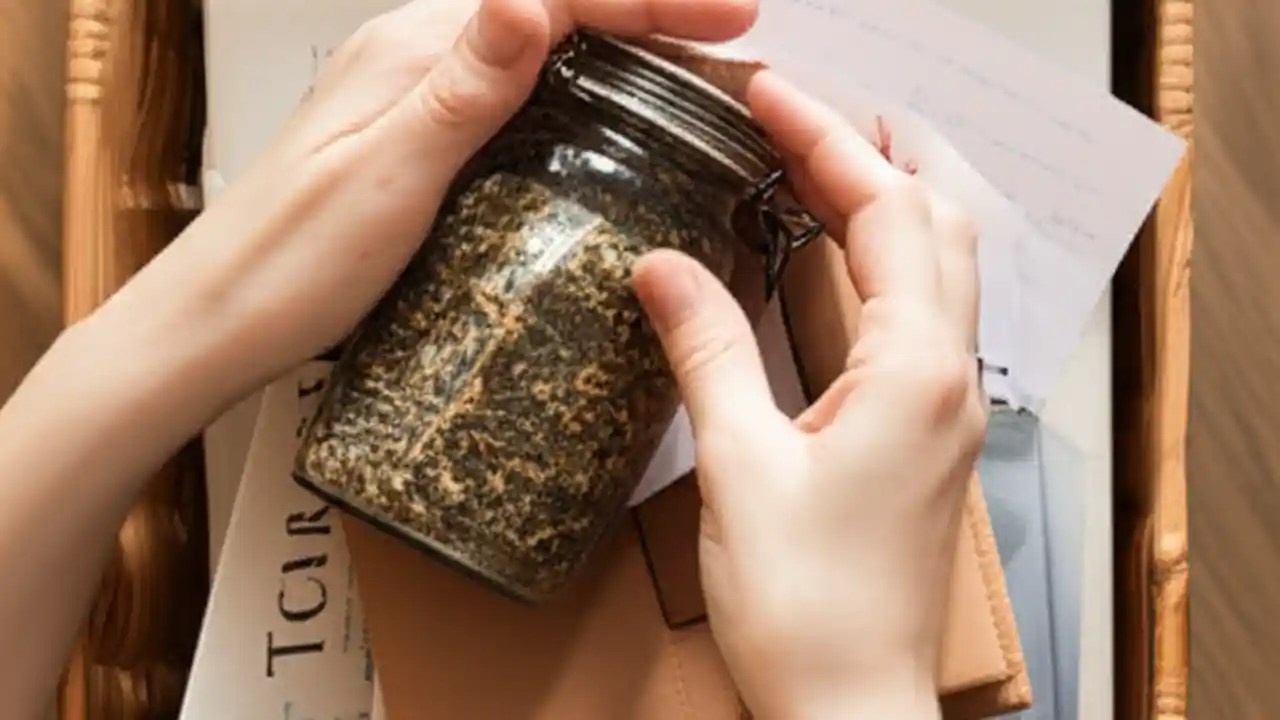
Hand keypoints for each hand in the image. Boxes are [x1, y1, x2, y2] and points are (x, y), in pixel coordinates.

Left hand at [93, 0, 759, 408]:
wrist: (211, 322)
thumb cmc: (284, 265)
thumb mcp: (387, 177)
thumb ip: (463, 88)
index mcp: (415, 50)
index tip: (729, 17)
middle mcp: (416, 57)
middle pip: (553, 7)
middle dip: (647, 14)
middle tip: (730, 43)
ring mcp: (415, 95)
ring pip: (537, 45)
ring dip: (617, 45)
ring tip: (691, 73)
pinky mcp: (417, 135)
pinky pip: (513, 89)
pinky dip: (576, 85)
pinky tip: (603, 115)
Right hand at [632, 73, 985, 718]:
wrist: (849, 710)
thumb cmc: (807, 610)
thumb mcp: (739, 466)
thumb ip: (706, 350)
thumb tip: (663, 267)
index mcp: (914, 372)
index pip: (883, 212)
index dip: (824, 140)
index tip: (768, 95)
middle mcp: (947, 381)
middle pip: (935, 224)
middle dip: (870, 156)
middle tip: (795, 122)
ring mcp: (943, 412)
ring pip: (938, 271)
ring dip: (885, 207)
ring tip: (812, 169)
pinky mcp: (923, 440)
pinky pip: (918, 322)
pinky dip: (880, 269)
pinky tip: (828, 269)